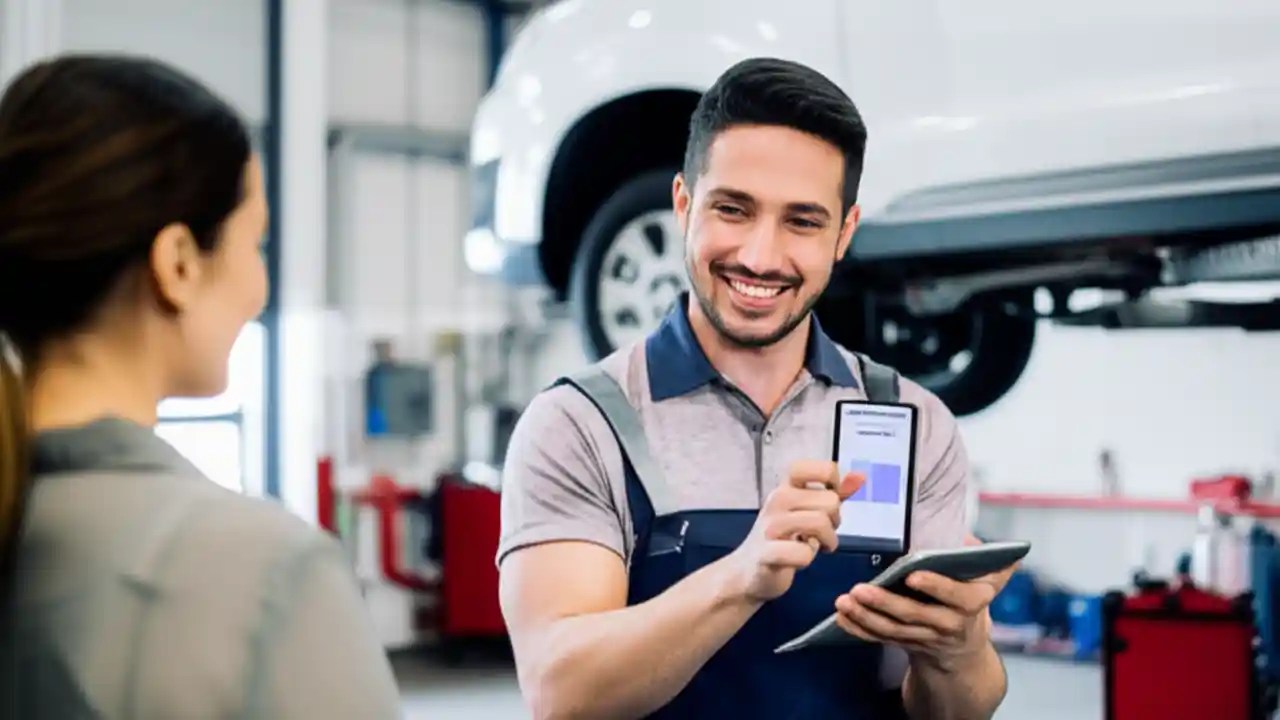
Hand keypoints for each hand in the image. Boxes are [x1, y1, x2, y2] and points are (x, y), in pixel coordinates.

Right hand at [728, 460, 863, 602]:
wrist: (749, 571)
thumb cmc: (782, 539)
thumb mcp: (808, 511)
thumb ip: (834, 494)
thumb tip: (860, 476)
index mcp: (786, 487)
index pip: (817, 468)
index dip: (832, 482)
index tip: (828, 498)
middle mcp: (777, 501)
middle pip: (830, 500)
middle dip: (835, 520)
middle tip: (822, 531)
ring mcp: (770, 527)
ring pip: (820, 523)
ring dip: (827, 540)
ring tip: (817, 545)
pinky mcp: (767, 553)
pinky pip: (802, 554)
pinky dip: (807, 559)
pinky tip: (800, 559)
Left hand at [833, 535, 1017, 667]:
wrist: (964, 647)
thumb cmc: (971, 596)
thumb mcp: (989, 577)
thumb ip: (980, 556)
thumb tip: (965, 538)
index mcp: (972, 602)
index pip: (956, 596)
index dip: (935, 586)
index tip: (912, 575)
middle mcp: (949, 623)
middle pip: (914, 615)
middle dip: (885, 603)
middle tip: (859, 589)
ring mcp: (925, 637)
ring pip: (893, 629)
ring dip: (865, 616)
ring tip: (844, 601)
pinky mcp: (905, 644)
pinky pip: (880, 638)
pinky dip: (859, 629)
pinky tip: (842, 617)